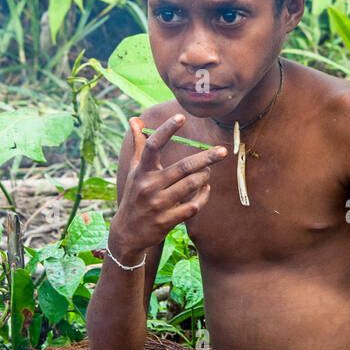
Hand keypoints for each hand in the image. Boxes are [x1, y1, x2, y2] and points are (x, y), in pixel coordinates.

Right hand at [108, 115, 226, 260]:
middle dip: (206, 158)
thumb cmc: (134, 195)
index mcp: (141, 171)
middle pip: (183, 167)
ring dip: (204, 177)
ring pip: (191, 185)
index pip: (152, 146)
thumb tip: (134, 119)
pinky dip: (203, 197)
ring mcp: (157, 204)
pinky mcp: (166, 221)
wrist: (127, 233)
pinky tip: (205, 190)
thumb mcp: (133, 171)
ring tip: (208, 173)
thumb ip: (138, 145)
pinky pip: (193, 207)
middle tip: (222, 151)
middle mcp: (148, 186)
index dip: (166, 130)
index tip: (181, 116)